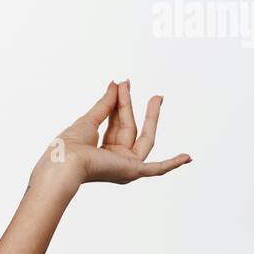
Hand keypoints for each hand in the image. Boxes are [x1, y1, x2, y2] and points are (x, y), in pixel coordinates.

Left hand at [38, 79, 190, 187]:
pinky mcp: (133, 171)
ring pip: (144, 138)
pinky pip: (157, 169)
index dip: (119, 102)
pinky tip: (188, 157)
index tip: (121, 84)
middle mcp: (114, 160)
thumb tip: (116, 84)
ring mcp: (125, 166)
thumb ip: (105, 104)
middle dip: (130, 105)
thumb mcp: (89, 120)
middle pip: (129, 127)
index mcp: (100, 151)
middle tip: (130, 83)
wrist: (66, 161)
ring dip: (150, 117)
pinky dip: (173, 163)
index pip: (115, 122)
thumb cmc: (69, 146)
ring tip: (157, 98)